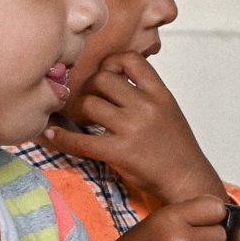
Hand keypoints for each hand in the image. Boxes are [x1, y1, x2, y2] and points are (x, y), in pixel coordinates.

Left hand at [46, 54, 222, 202]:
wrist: (187, 180)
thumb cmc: (178, 148)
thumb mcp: (169, 111)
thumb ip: (146, 93)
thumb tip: (114, 78)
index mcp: (160, 94)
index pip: (131, 60)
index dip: (113, 62)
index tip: (108, 74)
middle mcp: (146, 107)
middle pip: (103, 78)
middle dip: (92, 87)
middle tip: (90, 100)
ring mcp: (132, 129)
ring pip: (90, 104)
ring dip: (81, 110)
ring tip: (83, 119)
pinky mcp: (119, 152)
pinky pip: (81, 141)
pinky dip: (62, 137)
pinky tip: (52, 134)